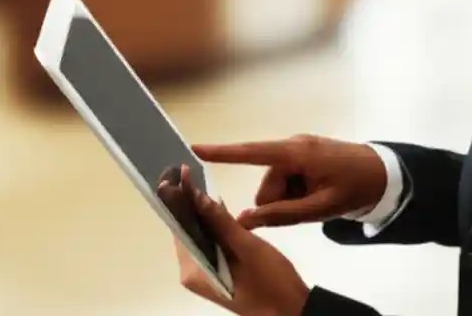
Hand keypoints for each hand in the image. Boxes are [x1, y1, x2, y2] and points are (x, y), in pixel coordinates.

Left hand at [168, 166, 309, 315]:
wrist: (293, 312)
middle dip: (188, 202)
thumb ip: (222, 222)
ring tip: (197, 181)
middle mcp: (194, 273)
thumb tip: (196, 196)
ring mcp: (206, 273)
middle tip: (187, 171)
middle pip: (187, 230)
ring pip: (199, 235)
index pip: (179, 228)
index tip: (178, 173)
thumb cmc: (272, 284)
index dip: (178, 199)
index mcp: (195, 271)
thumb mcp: (248, 249)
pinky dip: (213, 225)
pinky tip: (216, 206)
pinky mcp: (218, 271)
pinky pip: (211, 242)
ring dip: (201, 212)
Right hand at [193, 135, 386, 228]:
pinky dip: (296, 193)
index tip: (195, 148)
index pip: (251, 152)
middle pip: (266, 184)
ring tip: (318, 201)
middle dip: (279, 202)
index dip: (222, 152)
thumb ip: (282, 214)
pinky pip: (287, 179)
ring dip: (290, 199)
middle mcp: (293, 146)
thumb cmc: (355, 188)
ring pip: (276, 186)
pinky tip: (316, 195)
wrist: (385, 174)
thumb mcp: (320, 208)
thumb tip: (246, 219)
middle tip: (309, 209)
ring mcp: (298, 149)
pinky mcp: (303, 154)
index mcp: (296, 153)